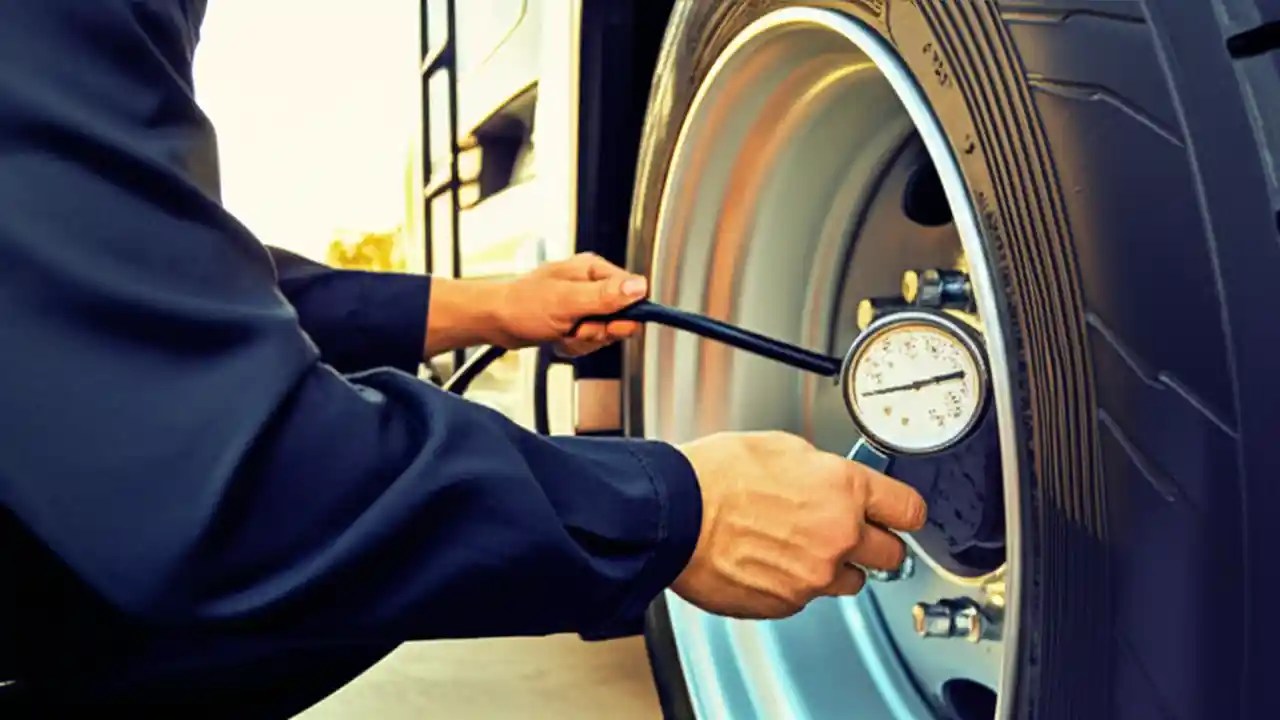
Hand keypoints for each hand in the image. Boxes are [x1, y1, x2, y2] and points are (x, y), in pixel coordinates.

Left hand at [491, 253, 648, 356]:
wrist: (495, 322)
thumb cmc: (522, 305)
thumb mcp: (568, 301)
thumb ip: (605, 296)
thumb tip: (639, 287)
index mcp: (593, 270)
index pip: (633, 292)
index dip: (624, 314)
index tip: (608, 324)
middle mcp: (591, 285)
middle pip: (620, 317)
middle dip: (598, 331)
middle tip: (577, 328)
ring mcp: (583, 304)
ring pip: (604, 333)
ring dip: (583, 340)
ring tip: (563, 332)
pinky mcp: (575, 321)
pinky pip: (589, 341)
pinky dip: (574, 345)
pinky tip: (559, 338)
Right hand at [671, 431, 926, 619]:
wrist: (674, 513)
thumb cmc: (715, 476)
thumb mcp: (781, 448)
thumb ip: (821, 471)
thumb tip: (832, 482)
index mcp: (843, 490)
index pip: (909, 510)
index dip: (903, 512)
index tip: (898, 514)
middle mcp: (838, 537)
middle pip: (892, 555)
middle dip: (875, 544)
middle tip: (851, 533)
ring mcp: (813, 577)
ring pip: (848, 582)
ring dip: (833, 567)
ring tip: (794, 547)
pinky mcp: (785, 604)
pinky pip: (804, 597)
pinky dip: (792, 583)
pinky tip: (765, 561)